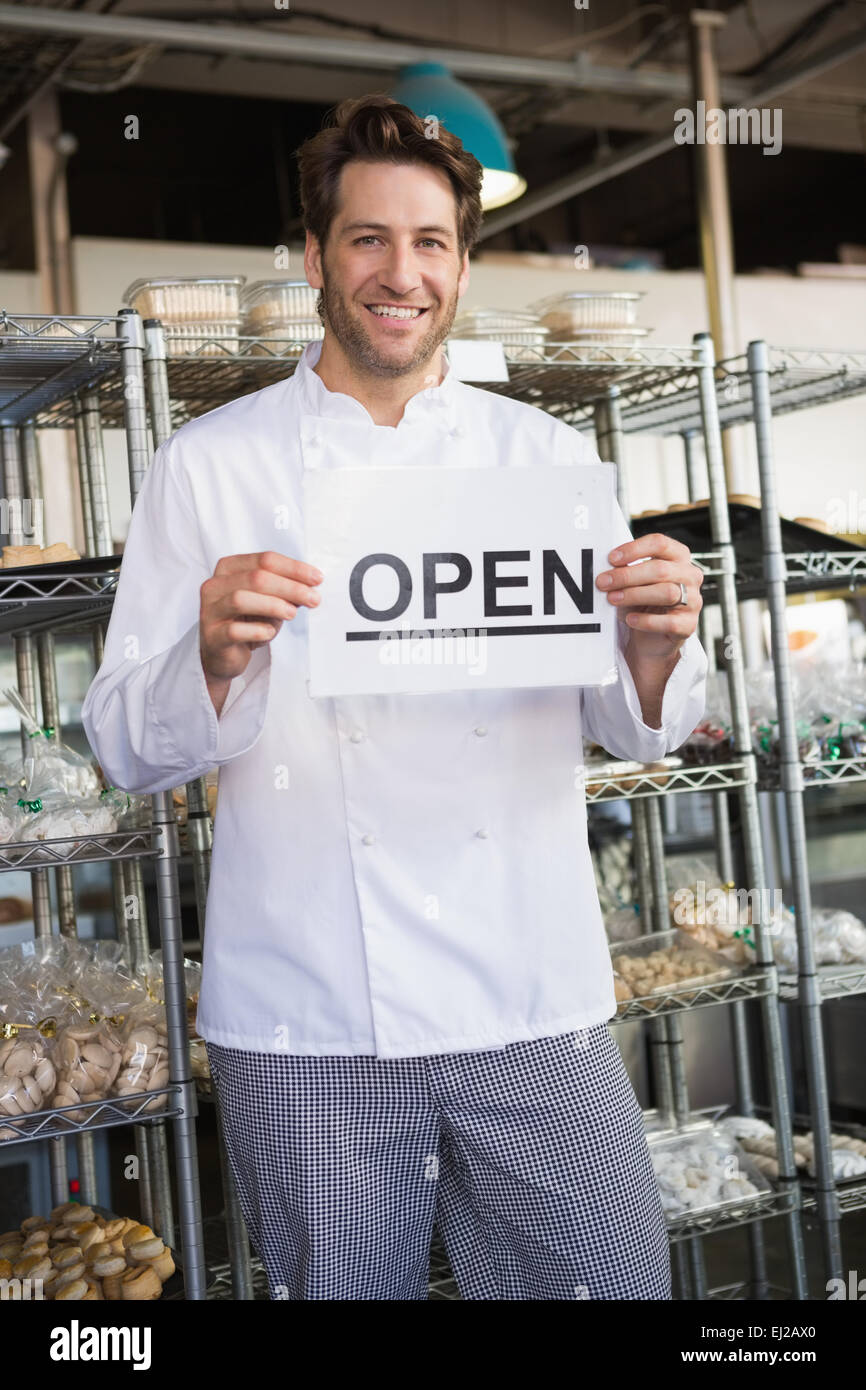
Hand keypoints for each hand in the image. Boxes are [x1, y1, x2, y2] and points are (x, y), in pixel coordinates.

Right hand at [200, 550, 322, 682]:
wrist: (224, 654)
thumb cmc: (247, 622)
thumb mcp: (269, 601)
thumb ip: (285, 591)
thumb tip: (310, 586)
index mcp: (229, 568)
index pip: (264, 560)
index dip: (294, 568)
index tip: (317, 579)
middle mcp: (215, 585)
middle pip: (255, 577)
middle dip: (290, 587)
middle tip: (313, 599)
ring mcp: (210, 610)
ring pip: (240, 599)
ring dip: (273, 605)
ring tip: (292, 614)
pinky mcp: (212, 636)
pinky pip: (234, 630)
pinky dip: (257, 630)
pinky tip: (269, 632)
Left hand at [595, 533, 702, 661]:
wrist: (652, 637)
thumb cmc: (643, 602)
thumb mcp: (634, 581)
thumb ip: (626, 570)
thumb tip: (608, 569)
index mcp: (677, 557)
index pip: (660, 543)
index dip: (634, 549)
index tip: (612, 559)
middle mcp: (689, 575)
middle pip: (661, 569)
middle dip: (627, 576)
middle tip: (604, 582)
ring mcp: (693, 600)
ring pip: (667, 593)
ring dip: (635, 595)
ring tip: (613, 599)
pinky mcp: (689, 624)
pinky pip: (669, 622)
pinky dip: (646, 621)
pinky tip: (631, 619)